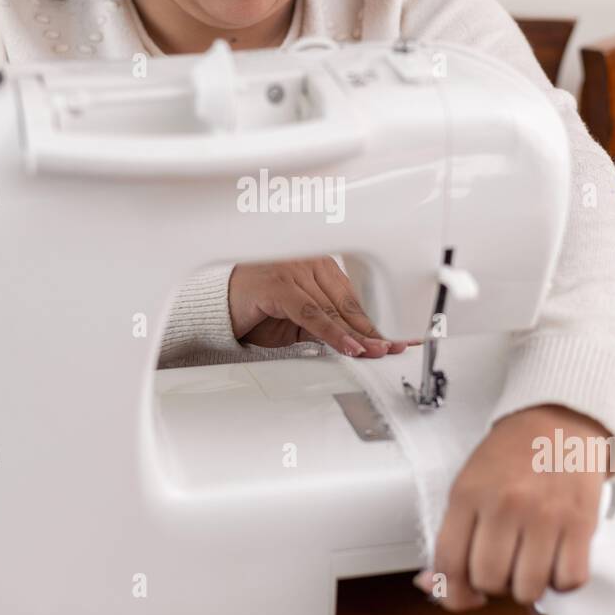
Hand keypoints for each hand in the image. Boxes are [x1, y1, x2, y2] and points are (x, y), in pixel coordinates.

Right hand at [228, 256, 420, 356]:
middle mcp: (309, 262)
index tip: (397, 338)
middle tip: (393, 348)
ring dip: (357, 335)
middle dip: (372, 330)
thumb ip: (327, 326)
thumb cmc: (257, 308)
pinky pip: (313, 314)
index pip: (354, 298)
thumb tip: (360, 343)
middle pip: (348, 303)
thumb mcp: (299, 321)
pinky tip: (349, 346)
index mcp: (319, 266)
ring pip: (333, 309)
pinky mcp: (279, 285)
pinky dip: (333, 332)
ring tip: (375, 352)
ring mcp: (294, 270)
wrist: (218, 304)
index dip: (375, 321)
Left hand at [415, 404, 610, 610]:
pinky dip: (563, 580)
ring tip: (530, 564)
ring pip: (528, 589)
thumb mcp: (469, 483)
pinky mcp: (581, 523)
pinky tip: (556, 561)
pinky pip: (569, 579)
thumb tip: (431, 585)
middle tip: (503, 567)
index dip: (454, 593)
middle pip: (489, 581)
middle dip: (494, 585)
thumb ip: (451, 535)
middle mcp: (504, 506)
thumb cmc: (512, 454)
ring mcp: (545, 515)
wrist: (560, 419)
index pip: (449, 563)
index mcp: (468, 494)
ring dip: (528, 587)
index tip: (465, 594)